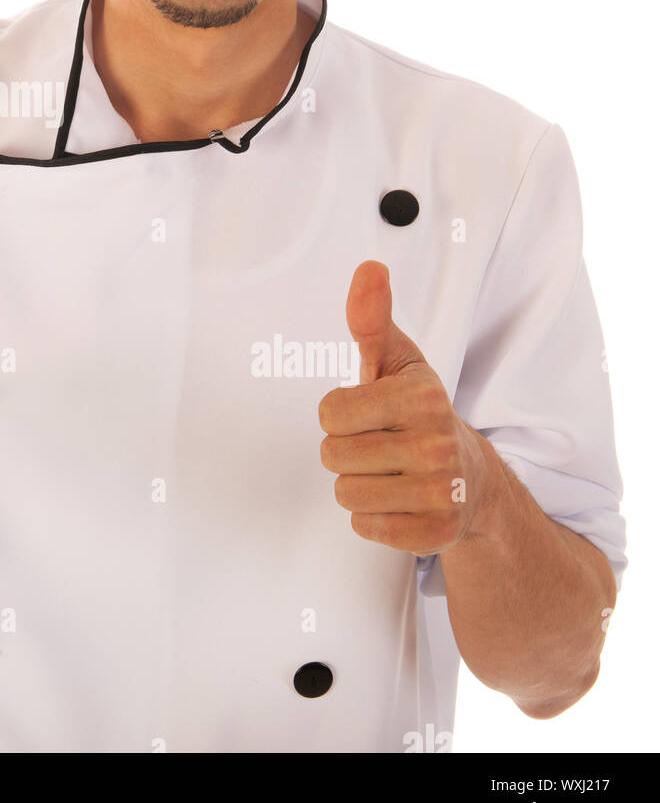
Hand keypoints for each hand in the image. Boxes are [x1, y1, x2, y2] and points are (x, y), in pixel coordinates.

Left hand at [317, 260, 494, 555]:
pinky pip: (365, 528)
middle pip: (333, 456)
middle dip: (346, 450)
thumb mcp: (396, 360)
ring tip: (389, 472)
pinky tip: (400, 501)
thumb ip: (371, 317)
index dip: (339, 413)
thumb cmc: (418, 411)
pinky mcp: (437, 534)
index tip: (368, 411)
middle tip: (380, 445)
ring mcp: (443, 494)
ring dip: (358, 485)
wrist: (473, 476)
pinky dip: (373, 518)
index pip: (329, 412)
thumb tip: (369, 268)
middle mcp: (439, 446)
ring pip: (346, 494)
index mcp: (424, 398)